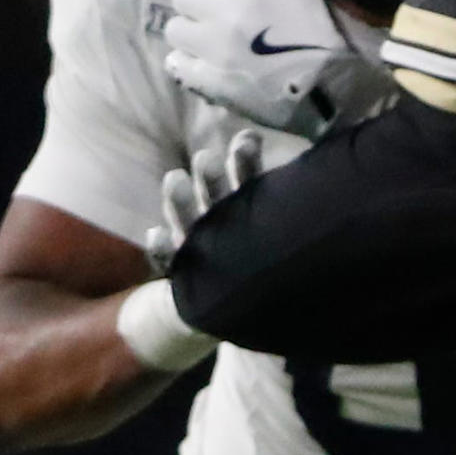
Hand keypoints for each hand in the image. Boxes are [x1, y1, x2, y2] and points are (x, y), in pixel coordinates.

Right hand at [140, 128, 283, 277]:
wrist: (243, 313)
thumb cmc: (268, 263)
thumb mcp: (280, 231)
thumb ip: (291, 200)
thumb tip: (298, 152)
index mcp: (244, 206)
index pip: (246, 178)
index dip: (246, 160)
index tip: (248, 141)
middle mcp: (216, 221)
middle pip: (213, 194)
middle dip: (210, 175)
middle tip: (207, 158)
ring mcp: (195, 245)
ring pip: (186, 220)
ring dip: (180, 200)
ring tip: (175, 179)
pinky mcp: (180, 273)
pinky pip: (166, 260)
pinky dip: (161, 248)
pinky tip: (157, 235)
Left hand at [159, 0, 354, 136]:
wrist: (331, 90)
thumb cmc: (318, 33)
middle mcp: (226, 15)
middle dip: (193, 2)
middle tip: (208, 14)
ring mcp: (216, 51)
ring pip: (175, 30)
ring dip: (188, 32)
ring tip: (206, 41)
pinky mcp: (211, 82)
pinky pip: (177, 64)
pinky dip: (185, 61)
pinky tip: (202, 63)